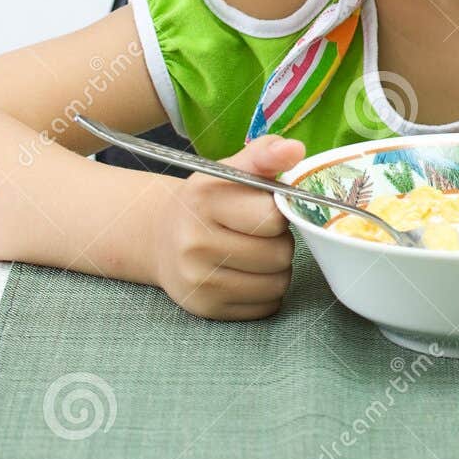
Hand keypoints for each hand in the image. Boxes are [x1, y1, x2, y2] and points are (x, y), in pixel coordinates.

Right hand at [151, 133, 305, 320]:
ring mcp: (199, 281)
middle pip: (279, 253)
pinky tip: (247, 274)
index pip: (272, 217)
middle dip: (279, 241)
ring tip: (255, 252)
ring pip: (278, 283)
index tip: (264, 207)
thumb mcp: (230, 170)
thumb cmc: (209, 202)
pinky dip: (266, 291)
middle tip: (259, 233)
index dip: (277, 212)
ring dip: (277, 268)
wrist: (162, 238)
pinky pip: (266, 306)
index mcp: (204, 201)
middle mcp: (195, 244)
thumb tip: (295, 149)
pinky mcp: (207, 309)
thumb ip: (264, 155)